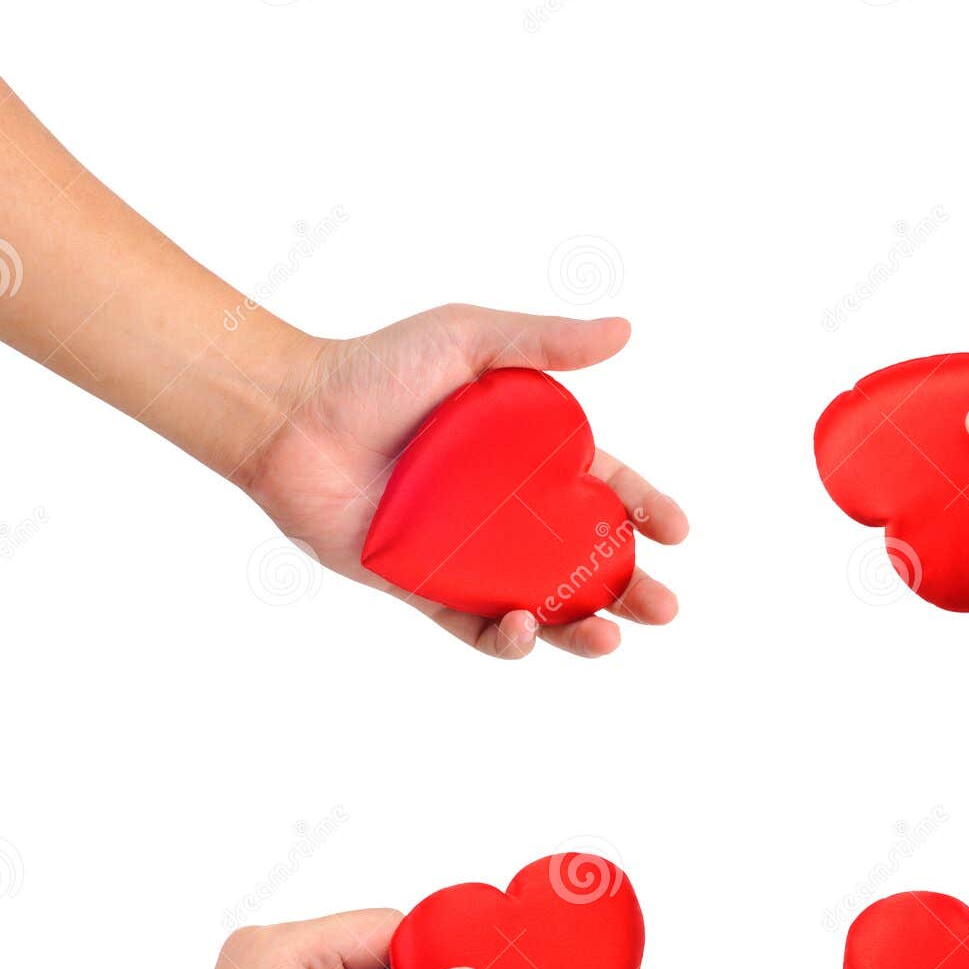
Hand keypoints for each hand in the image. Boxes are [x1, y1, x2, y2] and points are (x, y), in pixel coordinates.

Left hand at [245, 305, 688, 657]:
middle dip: (631, 588)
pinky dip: (504, 638)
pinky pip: (472, 627)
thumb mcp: (468, 338)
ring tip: (609, 637)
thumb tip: (623, 331)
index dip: (645, 512)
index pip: (603, 491)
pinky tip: (522, 628)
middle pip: (584, 561)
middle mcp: (505, 511)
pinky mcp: (424, 589)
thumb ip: (545, 342)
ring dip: (580, 629)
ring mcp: (469, 554)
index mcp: (527, 456)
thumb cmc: (375, 370)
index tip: (676, 531)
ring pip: (540, 605)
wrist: (292, 418)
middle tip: (664, 608)